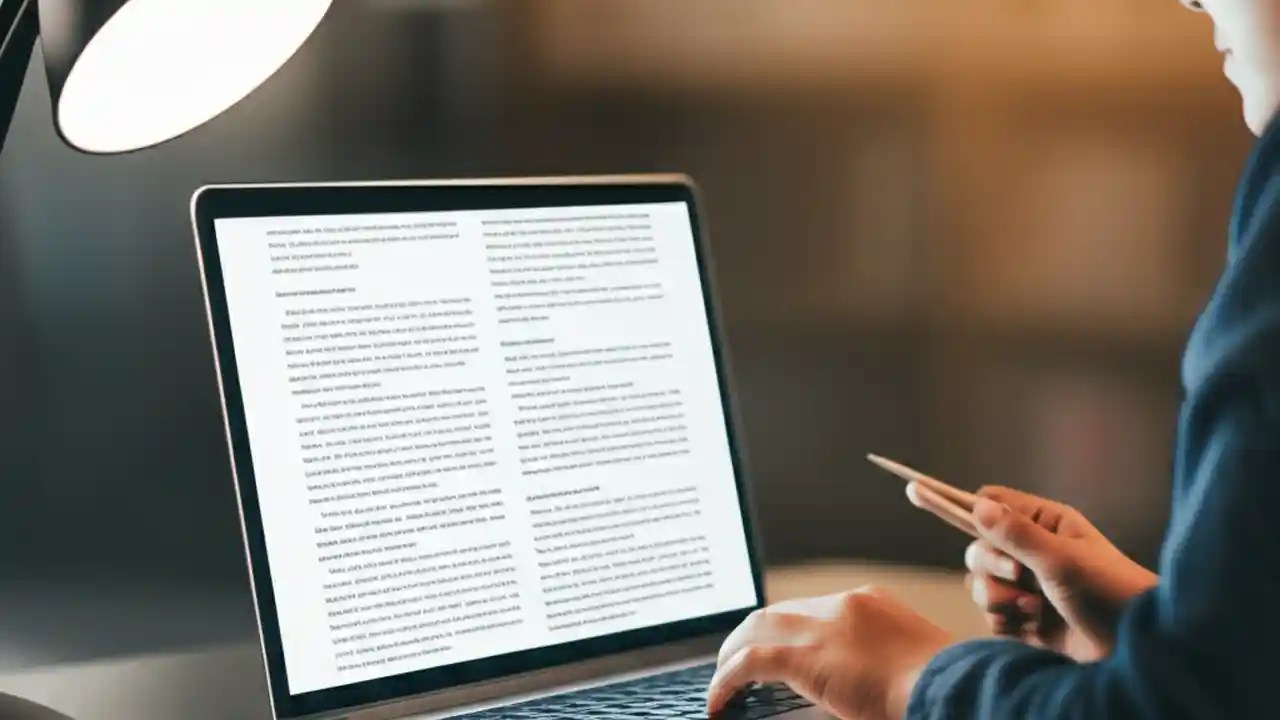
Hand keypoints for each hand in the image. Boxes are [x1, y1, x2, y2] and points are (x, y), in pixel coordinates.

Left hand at [705, 587, 951, 719]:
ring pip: (757, 629)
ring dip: (734, 652)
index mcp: (870, 602)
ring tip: (722, 678)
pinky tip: (719, 699)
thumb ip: (883, 662)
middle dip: (755, 635)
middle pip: (780, 612)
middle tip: (739, 660)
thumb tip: (866, 684)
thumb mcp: (912, 663)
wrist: (950, 684)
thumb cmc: (944, 683)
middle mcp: (842, 605)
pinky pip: (749, 663)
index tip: (781, 647)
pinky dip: (727, 679)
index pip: (815, 608)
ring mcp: (822, 627)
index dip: (791, 628)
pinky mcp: (805, 657)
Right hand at [913, 484, 1156, 660]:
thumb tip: (976, 505)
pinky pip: (989, 614)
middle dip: (991, 564)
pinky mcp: (1022, 620)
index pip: (990, 503)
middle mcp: (1032, 551)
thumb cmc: (1112, 596)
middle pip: (976, 545)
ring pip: (978, 583)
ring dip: (1000, 598)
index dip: (957, 501)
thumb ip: (1015, 534)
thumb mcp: (1062, 560)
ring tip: (1033, 609)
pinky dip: (1005, 622)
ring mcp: (1026, 586)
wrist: (1133, 655)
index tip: (918, 489)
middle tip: (1020, 575)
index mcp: (1045, 524)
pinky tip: (1033, 627)